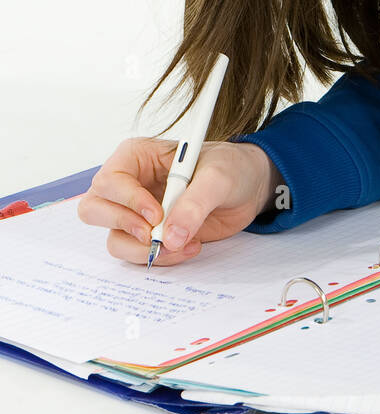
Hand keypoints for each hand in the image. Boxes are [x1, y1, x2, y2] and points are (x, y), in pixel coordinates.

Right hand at [77, 137, 283, 265]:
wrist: (249, 187)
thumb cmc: (231, 167)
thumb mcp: (219, 176)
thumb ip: (196, 202)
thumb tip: (171, 236)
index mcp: (138, 156)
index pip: (110, 179)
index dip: (128, 199)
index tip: (156, 214)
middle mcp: (130, 184)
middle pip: (95, 209)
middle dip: (123, 226)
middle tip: (154, 235)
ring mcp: (136, 212)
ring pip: (114, 237)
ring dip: (142, 249)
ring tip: (181, 244)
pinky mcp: (150, 235)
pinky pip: (137, 253)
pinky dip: (160, 257)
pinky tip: (189, 247)